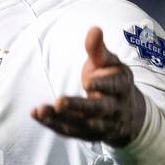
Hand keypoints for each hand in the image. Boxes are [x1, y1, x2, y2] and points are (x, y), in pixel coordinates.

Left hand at [31, 26, 146, 147]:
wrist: (128, 114)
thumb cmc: (113, 81)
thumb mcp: (110, 64)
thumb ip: (99, 50)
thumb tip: (94, 29)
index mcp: (122, 88)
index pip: (114, 87)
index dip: (102, 85)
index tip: (87, 81)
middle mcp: (113, 109)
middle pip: (96, 110)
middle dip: (78, 107)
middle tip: (59, 102)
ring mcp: (100, 125)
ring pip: (80, 125)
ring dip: (60, 119)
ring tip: (41, 110)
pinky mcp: (87, 135)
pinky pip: (69, 132)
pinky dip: (53, 125)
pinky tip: (36, 114)